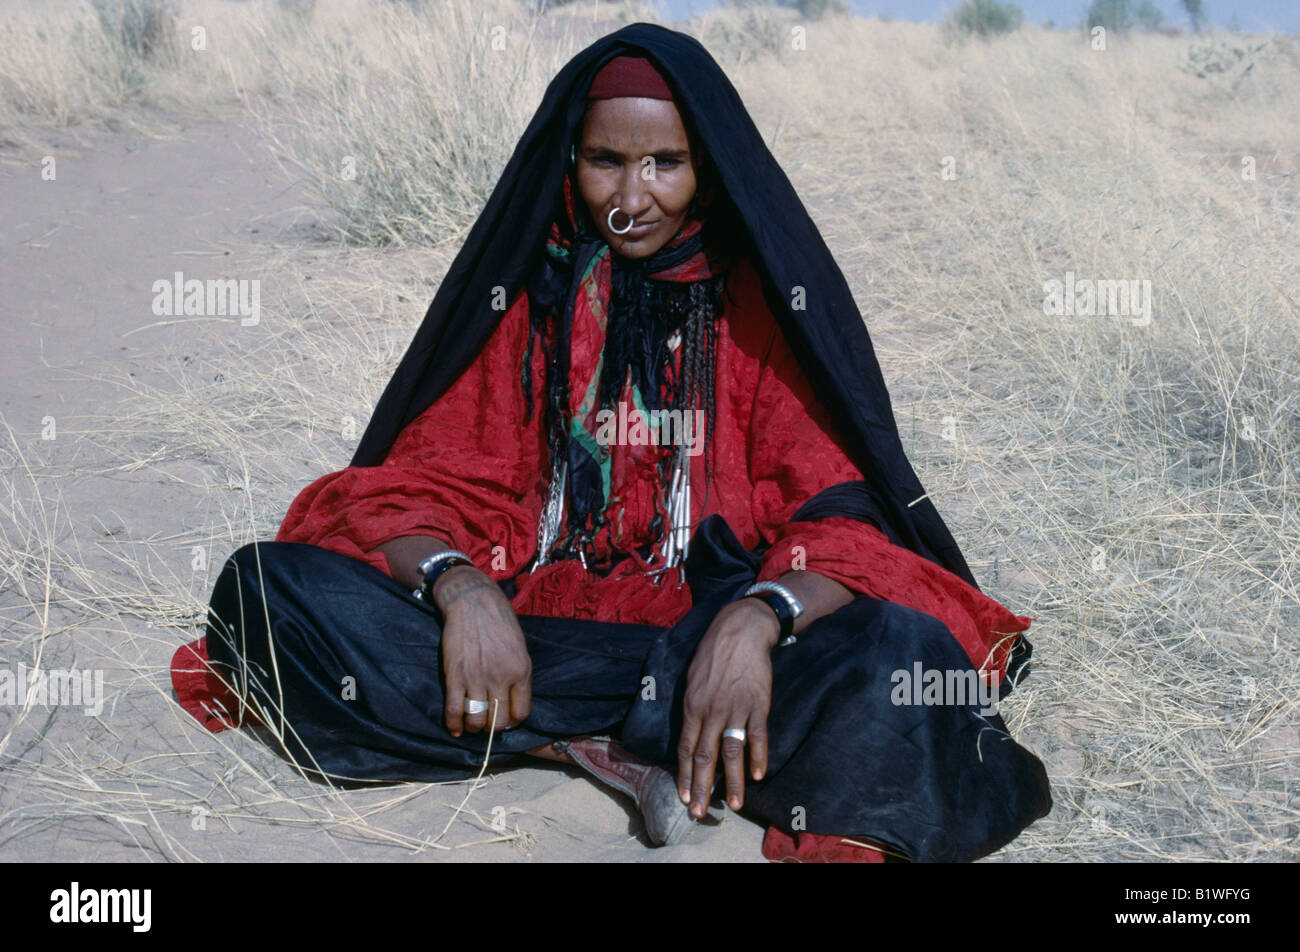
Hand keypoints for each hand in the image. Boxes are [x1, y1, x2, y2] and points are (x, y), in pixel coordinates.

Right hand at [433, 565, 532, 737]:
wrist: (472, 602)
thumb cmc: (498, 622)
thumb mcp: (520, 647)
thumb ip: (518, 675)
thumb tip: (514, 701)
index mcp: (520, 671)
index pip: (521, 713)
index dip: (513, 721)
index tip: (507, 718)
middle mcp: (500, 677)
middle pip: (499, 722)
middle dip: (494, 728)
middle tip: (489, 722)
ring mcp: (476, 678)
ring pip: (477, 721)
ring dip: (475, 728)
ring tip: (473, 724)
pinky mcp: (455, 675)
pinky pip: (454, 710)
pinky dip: (454, 724)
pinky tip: (456, 728)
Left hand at [676, 597, 778, 818]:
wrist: (740, 631)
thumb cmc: (712, 654)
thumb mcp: (692, 679)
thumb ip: (691, 709)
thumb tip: (690, 735)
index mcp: (692, 706)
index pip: (685, 749)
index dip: (684, 775)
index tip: (685, 797)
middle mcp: (711, 711)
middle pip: (704, 756)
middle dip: (702, 788)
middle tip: (700, 813)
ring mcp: (736, 709)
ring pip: (732, 751)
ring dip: (732, 781)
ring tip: (734, 805)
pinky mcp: (758, 704)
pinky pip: (758, 735)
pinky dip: (758, 756)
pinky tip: (758, 775)